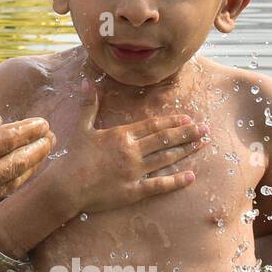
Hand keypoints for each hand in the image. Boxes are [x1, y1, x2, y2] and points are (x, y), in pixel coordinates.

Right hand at [0, 114, 53, 247]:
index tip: (41, 122)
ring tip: (41, 155)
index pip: (3, 139)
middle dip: (36, 150)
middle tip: (51, 137)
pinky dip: (8, 184)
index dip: (26, 131)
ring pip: (7, 185)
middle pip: (13, 164)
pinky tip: (14, 176)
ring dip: (27, 169)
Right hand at [56, 79, 200, 216]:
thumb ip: (89, 105)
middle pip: (165, 140)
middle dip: (187, 133)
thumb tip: (88, 81)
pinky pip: (160, 184)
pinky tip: (191, 176)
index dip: (172, 121)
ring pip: (167, 159)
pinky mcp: (134, 190)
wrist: (66, 186)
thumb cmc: (73, 157)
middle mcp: (132, 151)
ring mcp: (135, 171)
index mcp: (121, 135)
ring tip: (202, 145)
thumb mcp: (82, 128)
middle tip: (205, 129)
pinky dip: (177, 180)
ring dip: (186, 151)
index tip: (188, 118)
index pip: (153, 125)